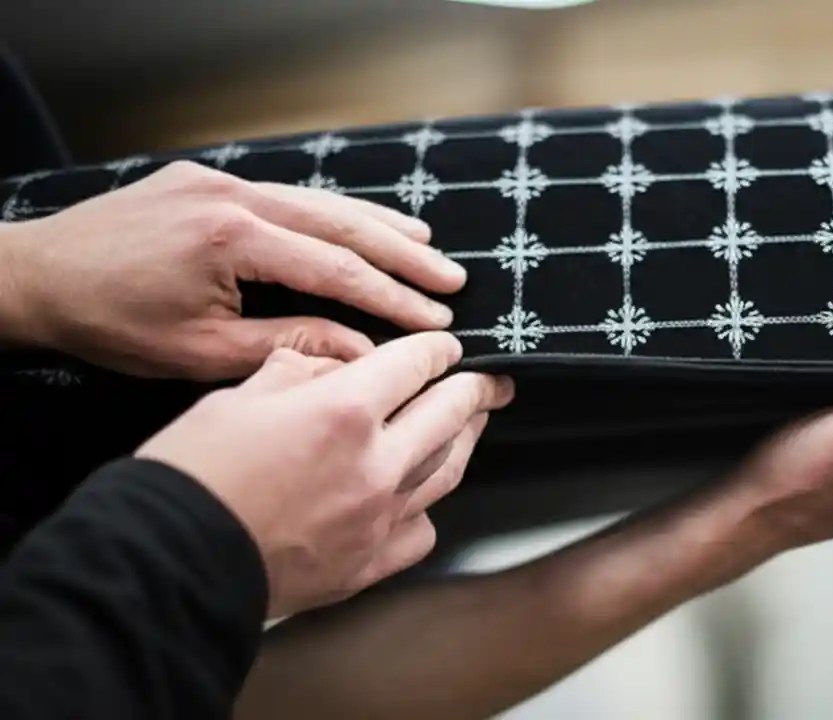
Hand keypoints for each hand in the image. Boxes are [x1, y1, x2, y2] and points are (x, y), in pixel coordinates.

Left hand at [0, 160, 464, 379]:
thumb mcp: (201, 352)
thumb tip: (359, 349)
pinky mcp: (208, 179)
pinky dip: (331, 212)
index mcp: (233, 240)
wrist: (35, 276)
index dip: (392, 297)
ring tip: (427, 245)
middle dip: (403, 254)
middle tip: (453, 278)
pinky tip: (360, 223)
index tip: (436, 319)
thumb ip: (289, 345)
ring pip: (319, 200)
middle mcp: (234, 196)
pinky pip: (287, 194)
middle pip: (341, 222)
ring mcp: (221, 180)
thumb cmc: (110, 323)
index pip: (336, 268)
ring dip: (377, 224)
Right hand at [136, 332, 512, 617]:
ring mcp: (379, 517)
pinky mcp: (368, 564)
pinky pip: (421, 529)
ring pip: (447, 469)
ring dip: (464, 441)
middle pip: (449, 413)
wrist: (170, 564)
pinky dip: (427, 507)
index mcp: (344, 411)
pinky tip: (421, 497)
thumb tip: (328, 369)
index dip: (435, 350)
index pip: (414, 364)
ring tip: (471, 426)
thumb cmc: (190, 478)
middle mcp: (376, 463)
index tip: (445, 346)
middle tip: (491, 382)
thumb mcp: (234, 398)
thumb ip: (296, 375)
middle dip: (475, 390)